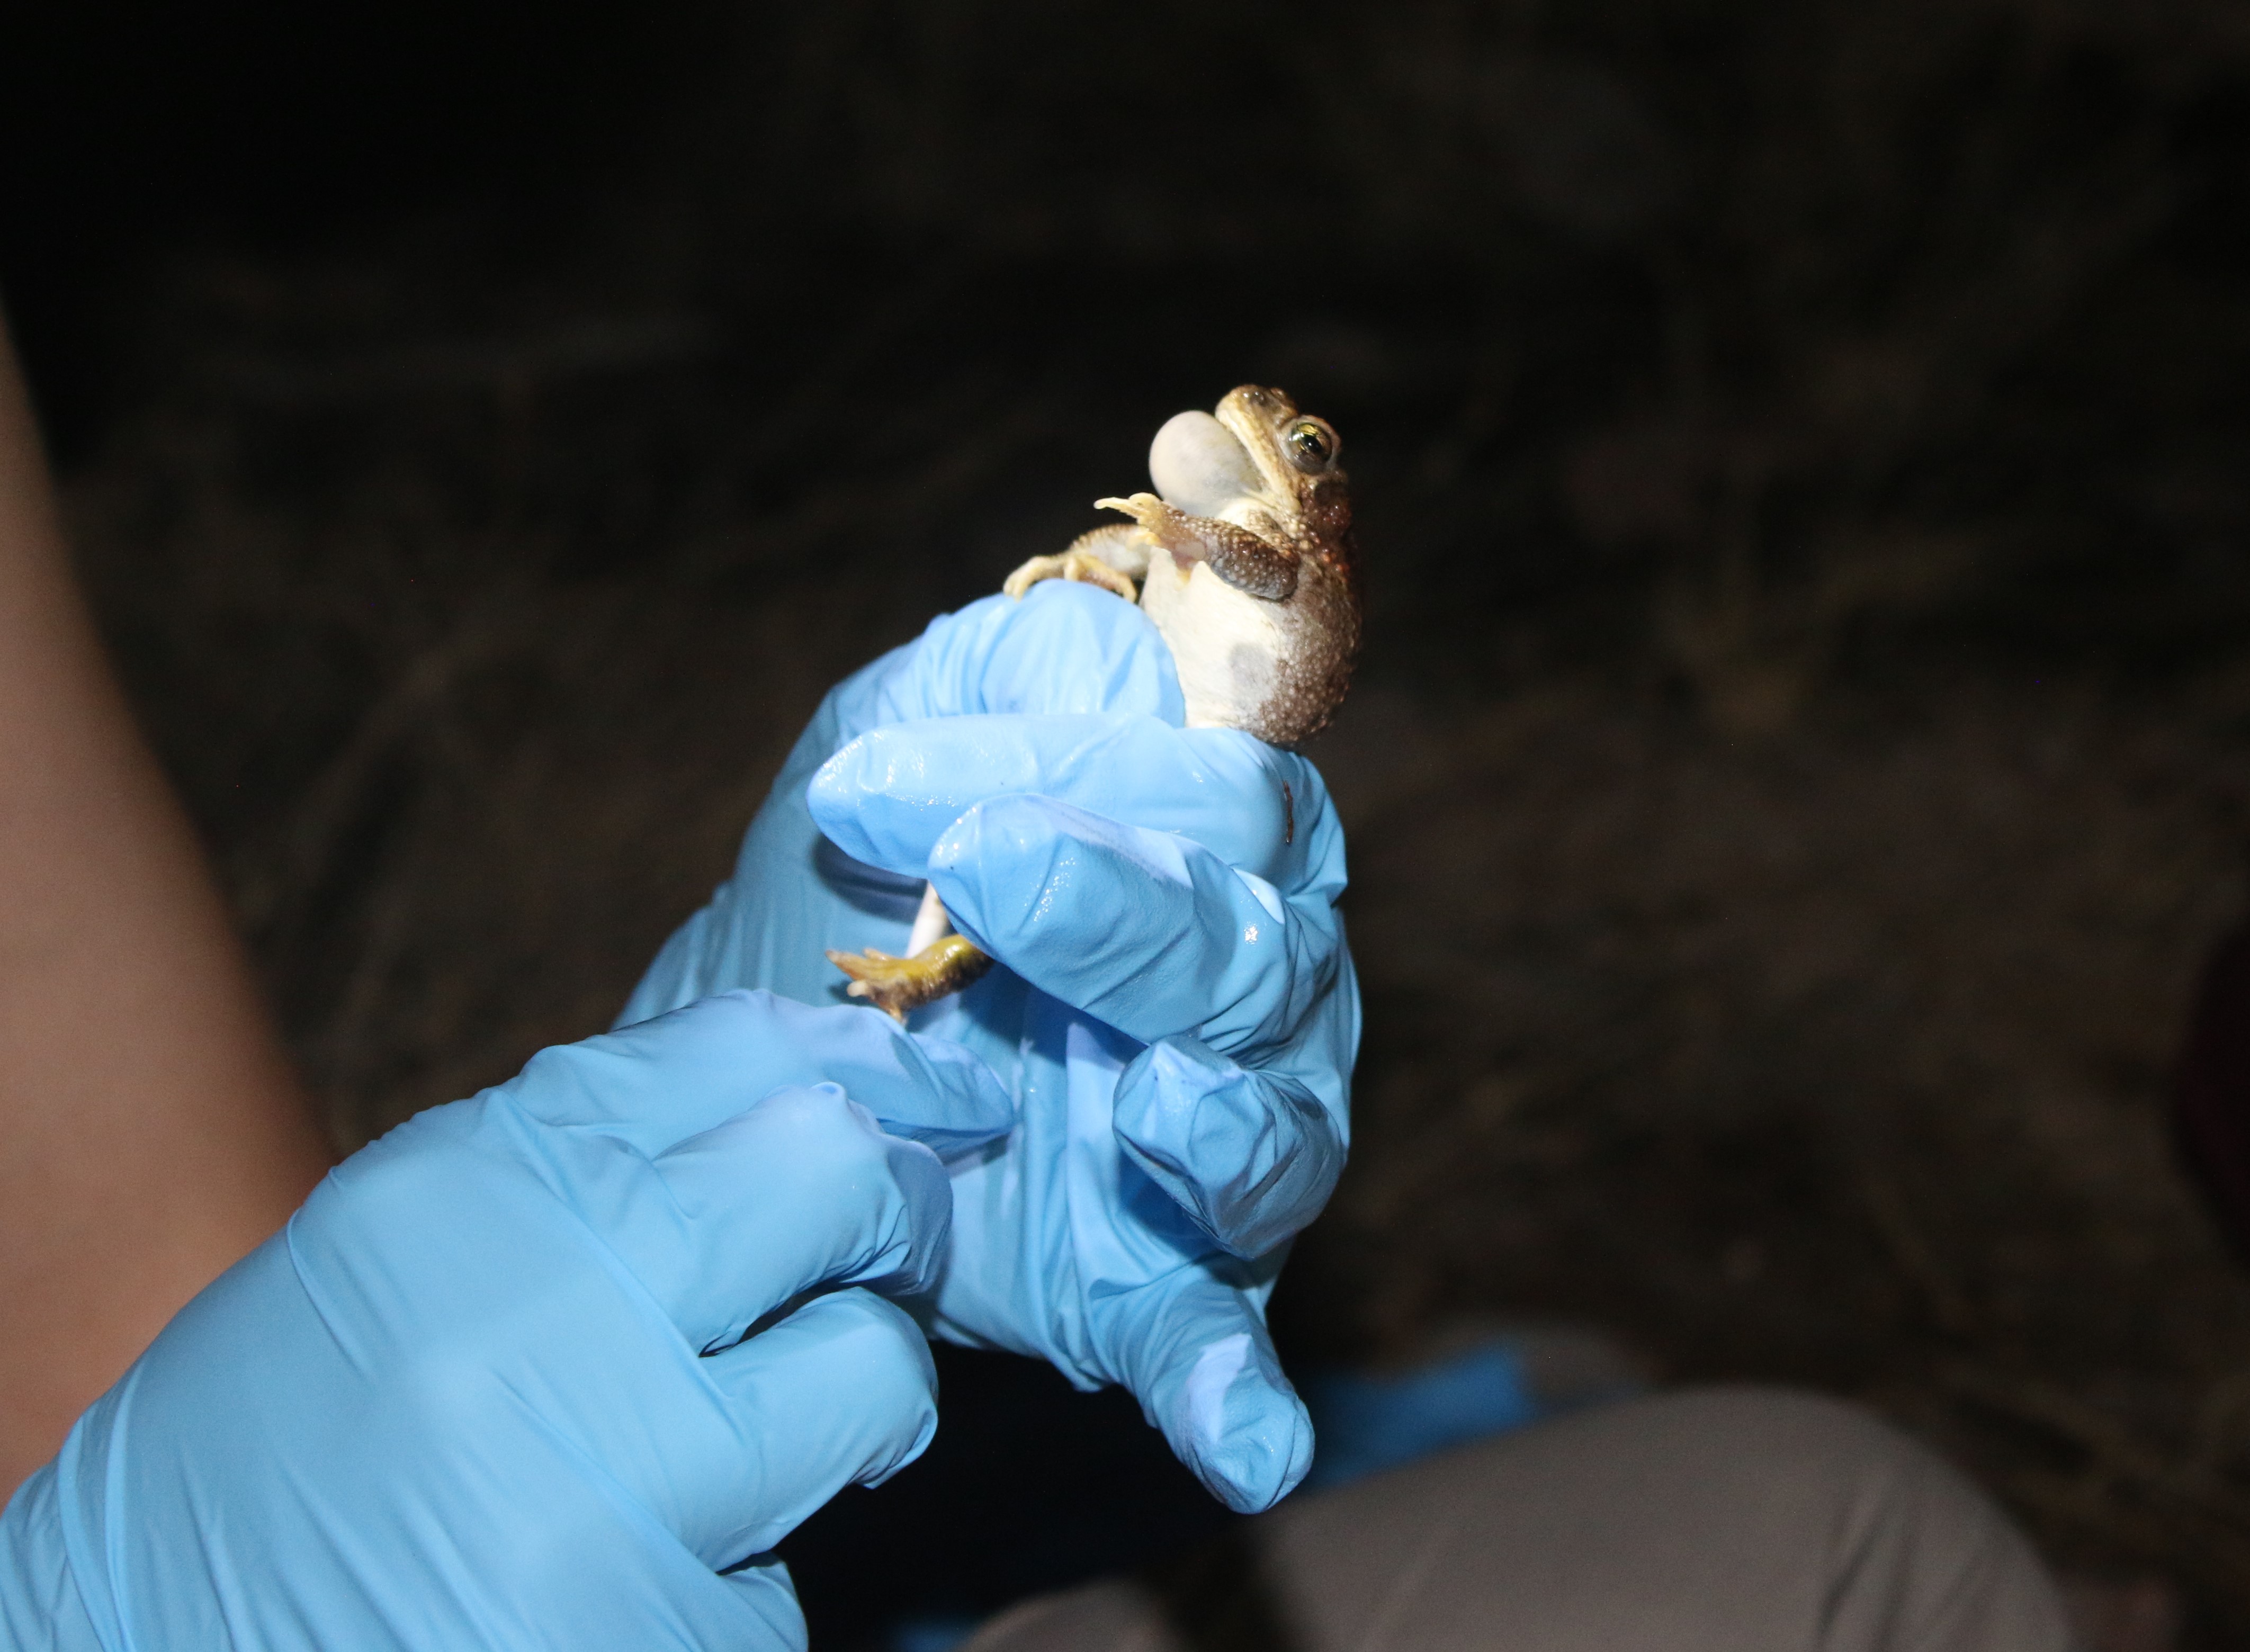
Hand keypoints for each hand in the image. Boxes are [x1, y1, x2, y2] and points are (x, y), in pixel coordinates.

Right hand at [0, 991, 1012, 1650]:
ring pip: (870, 1379)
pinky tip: (637, 1587)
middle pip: (836, 1176)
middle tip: (866, 1258)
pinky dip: (745, 1575)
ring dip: (850, 1405)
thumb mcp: (397, 1258)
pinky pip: (793, 1571)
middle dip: (885, 1214)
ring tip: (738, 1452)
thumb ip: (582, 1177)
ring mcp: (610, 1490)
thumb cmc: (266, 1461)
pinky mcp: (666, 1636)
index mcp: (463, 1192)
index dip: (854, 1064)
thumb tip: (800, 1104)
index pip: (732, 1051)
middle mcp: (542, 1314)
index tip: (911, 1094)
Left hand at [621, 584, 1359, 1511]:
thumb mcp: (881, 737)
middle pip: (1260, 958)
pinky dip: (1233, 1390)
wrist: (762, 1050)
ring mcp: (1219, 1149)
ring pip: (1275, 1140)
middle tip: (990, 884)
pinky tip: (1238, 1441)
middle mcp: (1251, 995)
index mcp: (1210, 847)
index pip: (1222, 796)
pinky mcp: (1160, 1285)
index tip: (895, 790)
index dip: (1095, 782)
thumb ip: (989, 679)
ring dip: (1225, 1136)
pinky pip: (1219, 1340)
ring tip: (1154, 1121)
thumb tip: (1104, 657)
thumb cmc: (854, 873)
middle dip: (1137, 921)